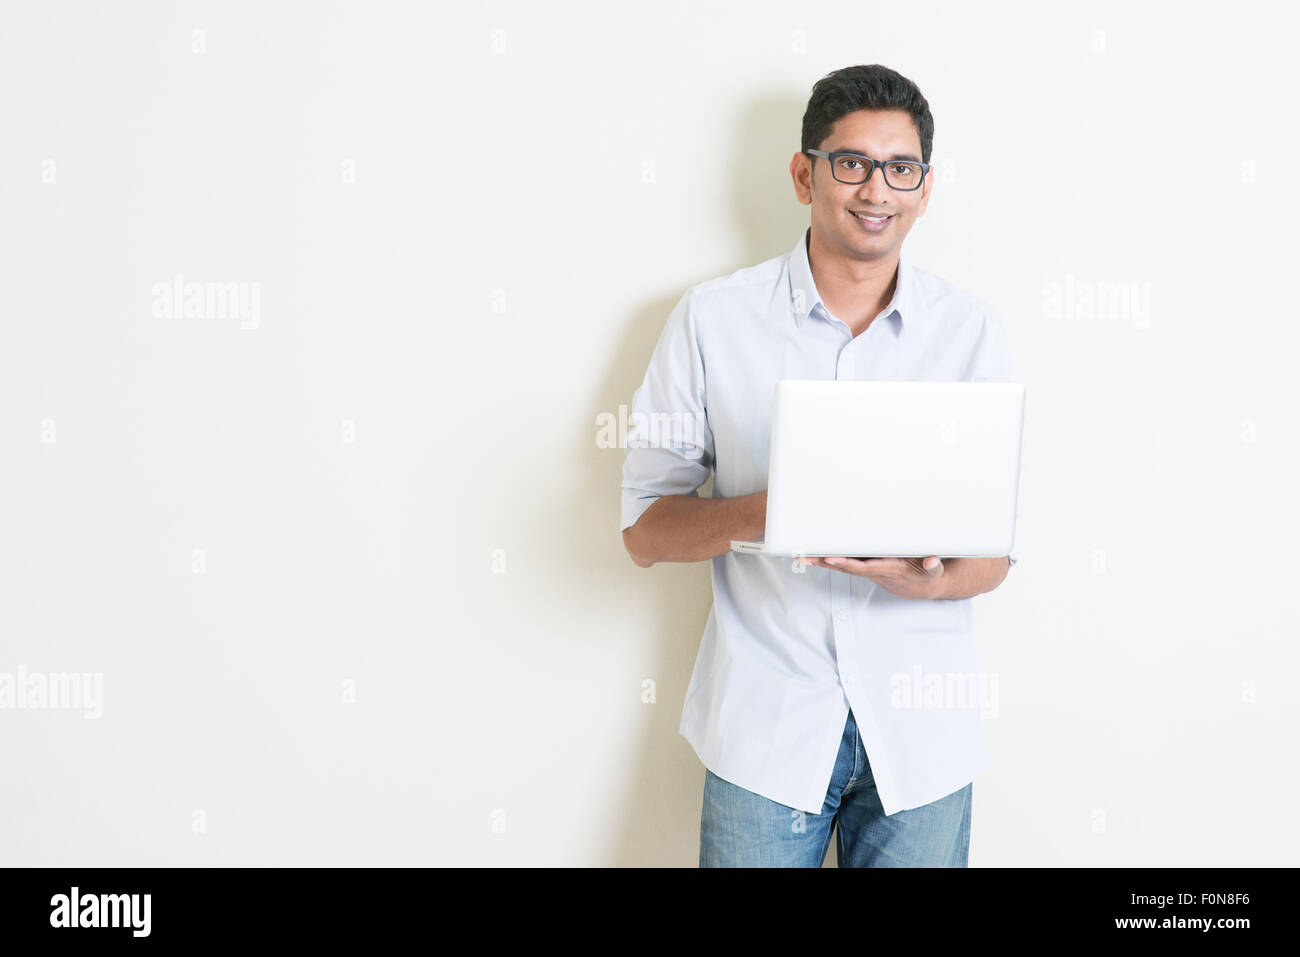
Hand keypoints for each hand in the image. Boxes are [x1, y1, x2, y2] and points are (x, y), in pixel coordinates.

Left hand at [797, 555, 945, 598]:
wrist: (922, 586)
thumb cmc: (926, 574)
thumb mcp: (933, 571)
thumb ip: (932, 565)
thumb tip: (931, 561)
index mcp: (887, 569)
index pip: (863, 567)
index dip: (847, 564)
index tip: (832, 559)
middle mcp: (873, 571)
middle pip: (845, 567)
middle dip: (824, 562)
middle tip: (804, 556)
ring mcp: (867, 569)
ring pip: (841, 565)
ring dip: (820, 561)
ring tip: (799, 555)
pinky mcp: (864, 566)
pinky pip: (843, 563)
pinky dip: (827, 559)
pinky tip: (812, 555)